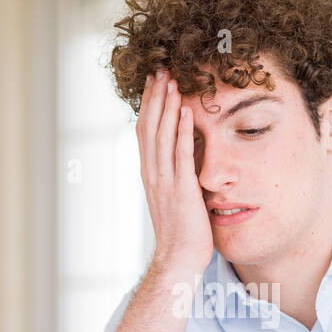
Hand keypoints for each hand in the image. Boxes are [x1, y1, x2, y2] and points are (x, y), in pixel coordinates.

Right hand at [137, 68, 212, 276]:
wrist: (177, 262)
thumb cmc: (181, 235)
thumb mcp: (174, 199)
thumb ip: (175, 177)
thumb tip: (183, 158)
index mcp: (150, 175)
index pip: (145, 132)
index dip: (149, 105)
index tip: (154, 82)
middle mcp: (152, 174)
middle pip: (149, 127)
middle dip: (154, 97)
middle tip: (160, 69)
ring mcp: (164, 182)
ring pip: (161, 136)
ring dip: (166, 107)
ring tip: (172, 80)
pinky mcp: (181, 191)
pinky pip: (180, 156)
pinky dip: (181, 132)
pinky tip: (186, 112)